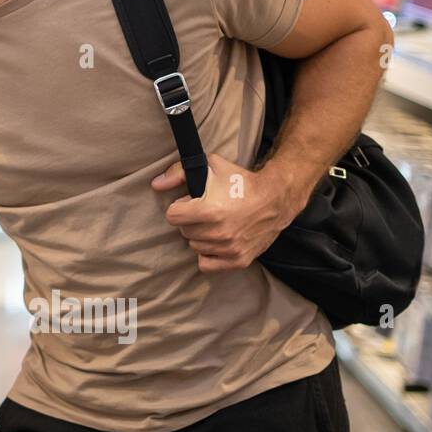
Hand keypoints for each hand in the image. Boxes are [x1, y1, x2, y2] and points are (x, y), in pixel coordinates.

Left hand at [151, 153, 298, 272]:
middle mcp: (219, 233)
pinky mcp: (238, 260)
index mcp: (210, 211)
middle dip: (190, 221)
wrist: (276, 198)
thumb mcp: (211, 166)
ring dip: (200, 236)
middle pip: (183, 232)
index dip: (180, 207)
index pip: (172, 216)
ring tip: (215, 224)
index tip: (191, 203)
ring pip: (195, 246)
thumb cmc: (242, 181)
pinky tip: (216, 241)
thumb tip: (155, 184)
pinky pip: (207, 265)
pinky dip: (208, 254)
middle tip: (206, 212)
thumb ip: (179, 173)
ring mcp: (229, 248)